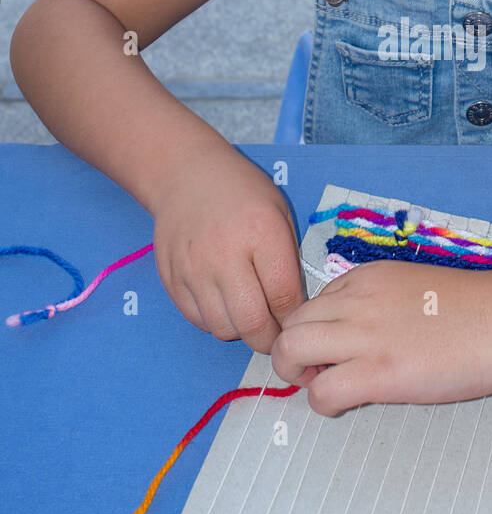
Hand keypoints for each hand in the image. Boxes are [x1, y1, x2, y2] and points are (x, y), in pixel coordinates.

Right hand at [150, 148, 303, 352]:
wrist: (186, 174)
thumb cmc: (242, 193)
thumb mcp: (279, 214)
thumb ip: (288, 261)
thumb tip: (294, 310)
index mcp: (261, 234)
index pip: (284, 297)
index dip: (294, 318)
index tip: (296, 321)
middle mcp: (224, 255)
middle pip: (251, 322)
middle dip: (269, 339)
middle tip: (275, 335)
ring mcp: (193, 269)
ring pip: (223, 328)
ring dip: (241, 331)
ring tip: (249, 315)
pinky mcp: (172, 279)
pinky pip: (198, 320)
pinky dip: (215, 321)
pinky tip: (224, 303)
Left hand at [270, 258, 491, 414]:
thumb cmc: (471, 307)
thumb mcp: (409, 286)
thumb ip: (376, 302)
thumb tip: (356, 334)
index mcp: (364, 278)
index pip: (311, 305)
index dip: (316, 333)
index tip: (334, 351)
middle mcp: (355, 300)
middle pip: (289, 325)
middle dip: (293, 353)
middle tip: (318, 372)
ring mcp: (364, 335)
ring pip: (290, 351)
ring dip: (297, 375)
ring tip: (326, 386)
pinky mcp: (377, 372)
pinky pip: (320, 392)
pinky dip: (322, 402)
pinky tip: (348, 403)